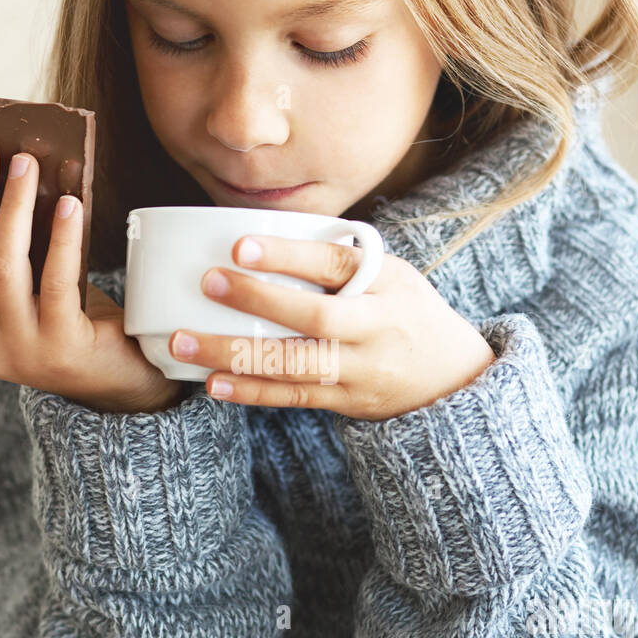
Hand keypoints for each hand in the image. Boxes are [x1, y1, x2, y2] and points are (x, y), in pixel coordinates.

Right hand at [0, 144, 182, 414]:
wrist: (126, 378)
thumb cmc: (75, 323)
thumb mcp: (28, 296)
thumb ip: (6, 259)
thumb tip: (2, 180)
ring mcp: (21, 352)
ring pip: (1, 267)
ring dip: (12, 207)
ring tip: (26, 167)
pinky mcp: (62, 348)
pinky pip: (55, 281)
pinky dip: (61, 237)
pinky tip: (69, 204)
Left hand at [170, 234, 496, 419]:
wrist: (453, 377)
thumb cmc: (408, 313)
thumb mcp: (394, 276)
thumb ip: (344, 261)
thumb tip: (271, 235)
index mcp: (388, 285)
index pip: (336, 265)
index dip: (288, 255)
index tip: (240, 243)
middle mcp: (376, 329)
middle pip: (314, 317)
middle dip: (257, 300)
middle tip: (207, 282)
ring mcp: (361, 371)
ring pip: (294, 365)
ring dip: (235, 354)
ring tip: (184, 342)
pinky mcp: (347, 402)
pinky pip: (293, 398)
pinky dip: (251, 392)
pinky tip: (213, 383)